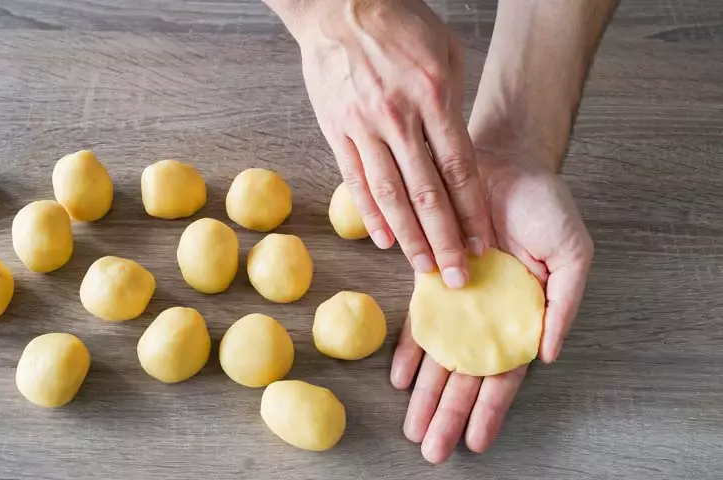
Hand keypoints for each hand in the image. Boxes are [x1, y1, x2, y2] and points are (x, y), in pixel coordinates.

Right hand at [292, 0, 492, 283]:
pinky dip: (371, 214)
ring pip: (390, 195)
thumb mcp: (444, 52)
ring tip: (423, 267)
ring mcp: (363, 127)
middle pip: (427, 193)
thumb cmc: (399, 23)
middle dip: (445, 240)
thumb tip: (459, 152)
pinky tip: (384, 240)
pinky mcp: (336, 130)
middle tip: (457, 275)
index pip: (458, 169)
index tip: (482, 244)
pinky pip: (355, 181)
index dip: (472, 212)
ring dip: (409, 238)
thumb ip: (453, 104)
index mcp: (433, 96)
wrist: (340, 6)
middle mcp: (398, 117)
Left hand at [390, 150, 593, 462]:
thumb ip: (564, 305)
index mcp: (523, 316)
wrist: (504, 162)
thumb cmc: (545, 208)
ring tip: (412, 426)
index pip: (504, 374)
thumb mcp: (572, 255)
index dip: (490, 409)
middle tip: (432, 449)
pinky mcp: (431, 277)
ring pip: (440, 356)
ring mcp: (458, 299)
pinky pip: (419, 320)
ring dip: (426, 393)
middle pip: (466, 374)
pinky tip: (399, 378)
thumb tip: (546, 356)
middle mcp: (487, 315)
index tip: (476, 442)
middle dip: (449, 413)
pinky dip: (410, 350)